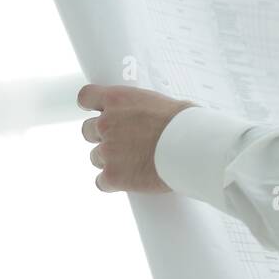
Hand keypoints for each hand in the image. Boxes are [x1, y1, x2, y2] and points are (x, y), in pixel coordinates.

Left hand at [78, 84, 193, 192]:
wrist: (192, 148)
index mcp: (119, 99)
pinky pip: (102, 182)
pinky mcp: (112, 175)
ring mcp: (107, 150)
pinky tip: (130, 179)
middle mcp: (107, 123)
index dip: (90, 104)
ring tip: (135, 162)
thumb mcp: (165, 104)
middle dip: (102, 136)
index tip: (94, 109)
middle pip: (88, 130)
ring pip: (96, 157)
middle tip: (122, 142)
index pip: (87, 96)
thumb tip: (155, 116)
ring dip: (110, 160)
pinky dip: (114, 183)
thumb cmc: (186, 124)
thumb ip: (146, 110)